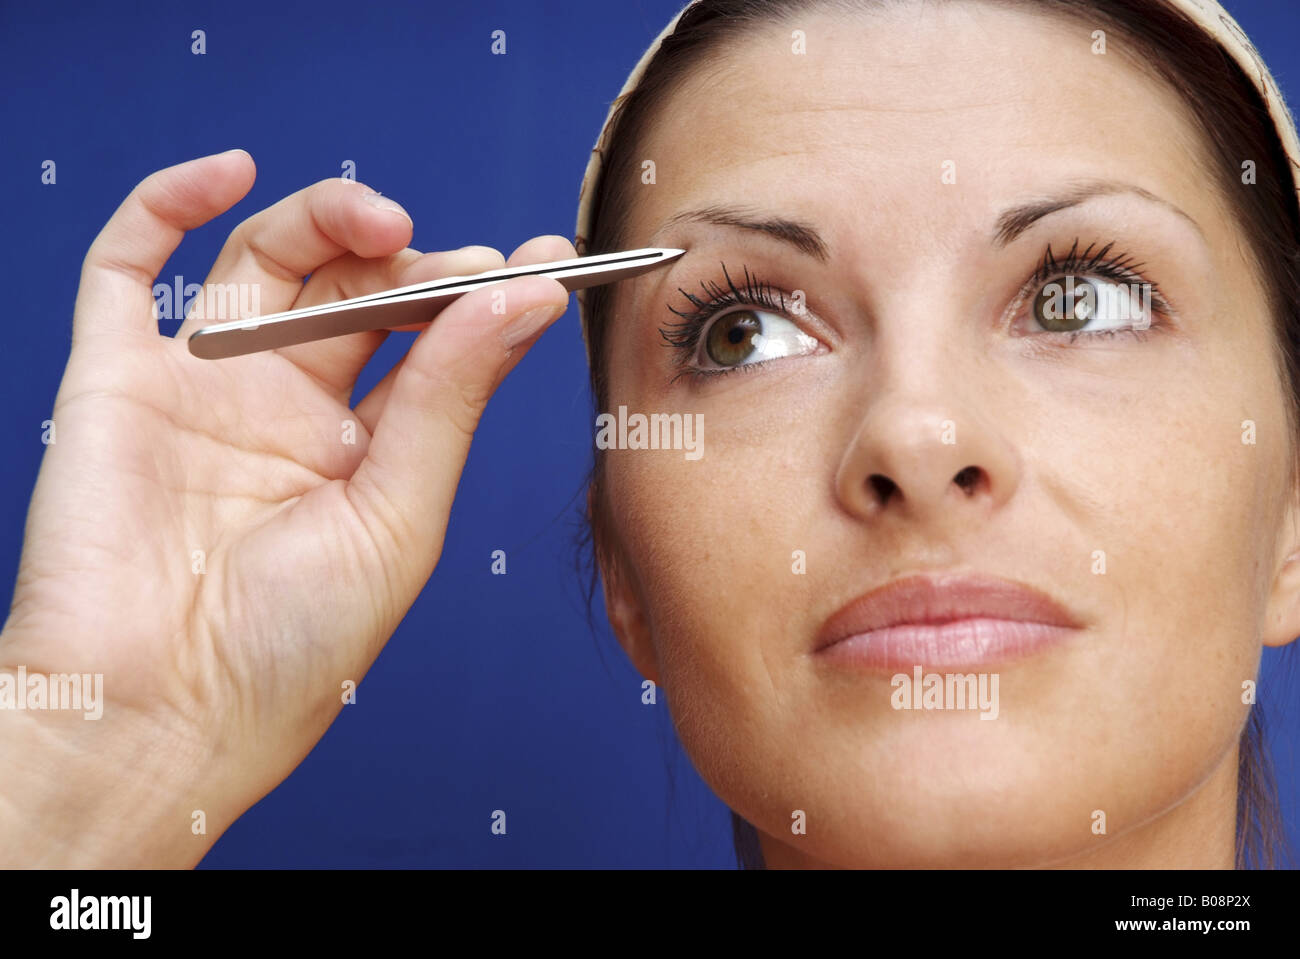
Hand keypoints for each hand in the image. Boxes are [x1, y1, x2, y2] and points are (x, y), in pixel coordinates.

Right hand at [0, 149, 572, 865]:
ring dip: (325, 219)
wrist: (162, 715)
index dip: (484, 294)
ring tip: (384, 225)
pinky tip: (229, 173)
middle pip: (356, 289)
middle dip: (416, 260)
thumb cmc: (292, 648)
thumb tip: (525, 296)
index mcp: (363, 449)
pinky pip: (127, 270)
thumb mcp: (399, 515)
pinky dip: (167, 205)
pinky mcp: (117, 379)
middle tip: (464, 259)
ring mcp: (204, 386)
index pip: (431, 342)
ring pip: (266, 260)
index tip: (547, 257)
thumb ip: (450, 395)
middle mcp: (287, 408)